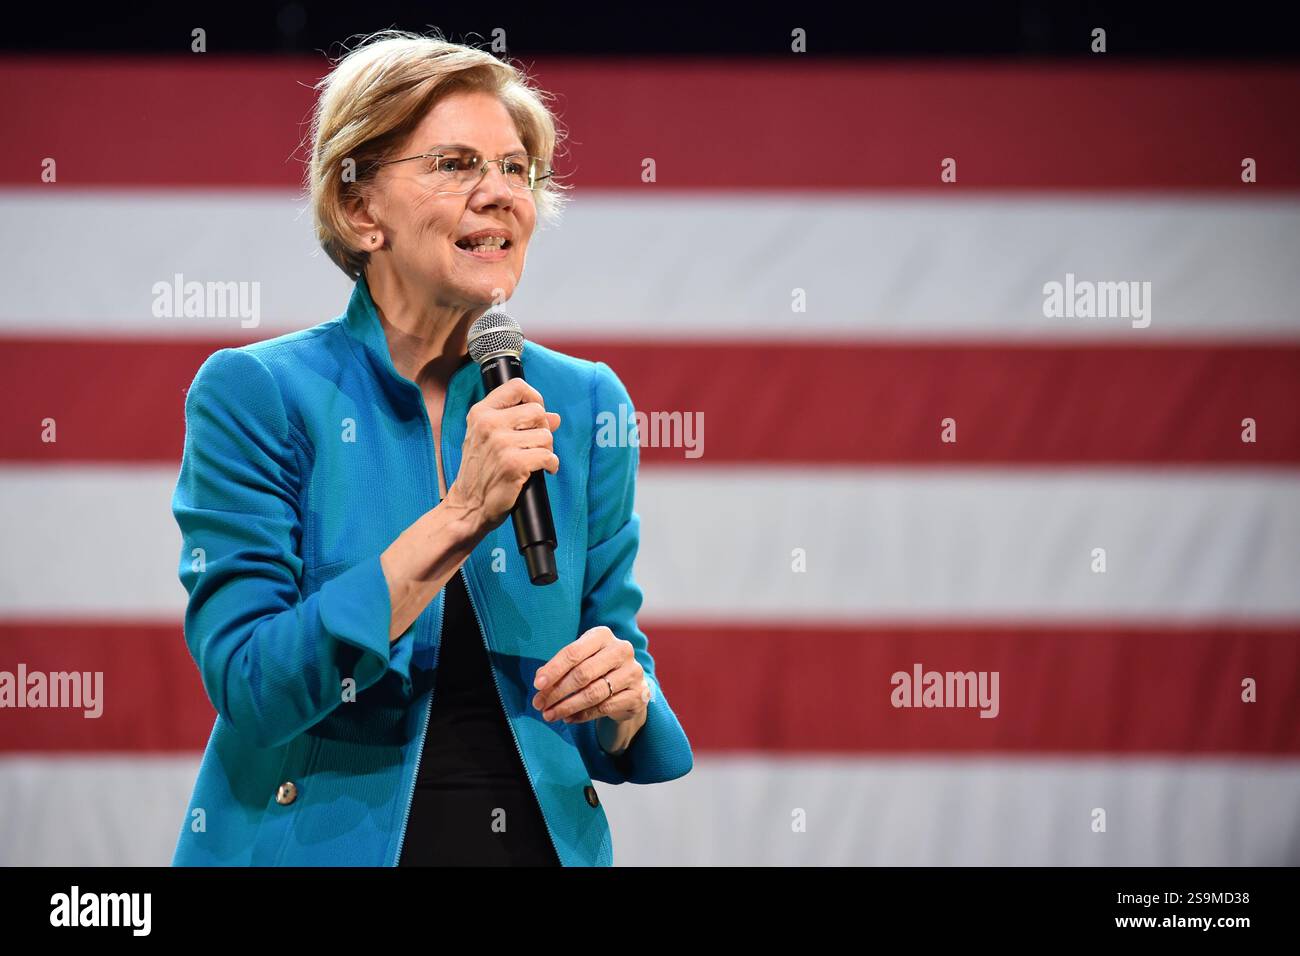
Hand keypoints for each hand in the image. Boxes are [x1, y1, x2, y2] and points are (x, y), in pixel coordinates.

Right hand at [444, 377, 559, 535]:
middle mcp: (489, 424)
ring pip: (546, 435)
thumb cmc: (480, 471)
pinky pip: (548, 456)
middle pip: (537, 411)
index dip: (534, 397)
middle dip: (542, 429)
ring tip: (534, 460)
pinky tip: (543, 471)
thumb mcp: (489, 439)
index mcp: (480, 413)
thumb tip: (555, 417)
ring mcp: (501, 444)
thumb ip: (518, 422)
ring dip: (546, 450)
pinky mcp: (514, 464)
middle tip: (534, 445)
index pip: (516, 386)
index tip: (535, 415)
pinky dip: (551, 465)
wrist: (468, 505)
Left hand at [532, 626, 652, 726]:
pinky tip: (568, 718)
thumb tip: (541, 680)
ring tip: (550, 714)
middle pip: (583, 674)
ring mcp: (632, 672)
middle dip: (557, 691)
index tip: (537, 685)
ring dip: (567, 706)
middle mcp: (621, 650)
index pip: (573, 652)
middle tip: (539, 704)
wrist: (629, 684)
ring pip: (594, 693)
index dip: (553, 669)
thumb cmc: (597, 667)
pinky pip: (604, 707)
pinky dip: (583, 715)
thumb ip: (560, 667)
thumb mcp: (580, 659)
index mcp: (602, 635)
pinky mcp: (638, 694)